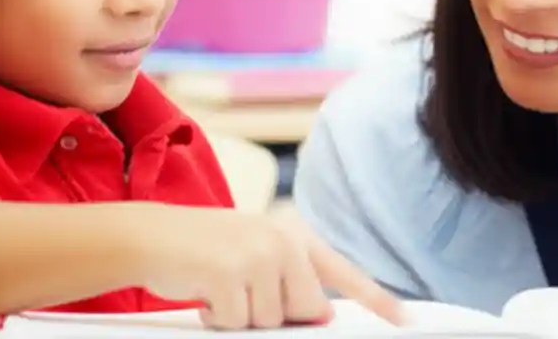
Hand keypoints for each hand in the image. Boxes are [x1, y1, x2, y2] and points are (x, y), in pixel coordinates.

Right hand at [132, 205, 404, 329]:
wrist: (153, 235)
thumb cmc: (206, 252)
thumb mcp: (255, 255)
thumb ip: (291, 280)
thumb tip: (321, 316)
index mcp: (294, 237)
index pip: (344, 273)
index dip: (377, 299)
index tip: (404, 320)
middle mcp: (282, 242)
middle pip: (306, 310)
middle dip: (276, 316)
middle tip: (242, 295)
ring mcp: (257, 256)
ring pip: (269, 322)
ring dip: (240, 317)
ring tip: (219, 289)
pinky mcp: (229, 275)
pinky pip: (235, 322)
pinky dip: (216, 319)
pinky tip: (204, 294)